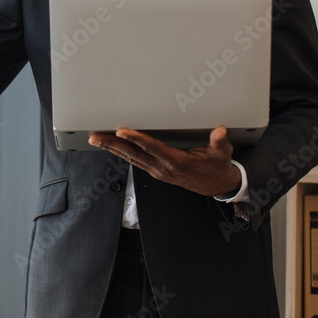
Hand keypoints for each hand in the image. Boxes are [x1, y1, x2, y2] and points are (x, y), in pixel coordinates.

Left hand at [88, 127, 240, 196]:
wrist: (216, 185)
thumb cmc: (217, 166)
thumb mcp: (222, 154)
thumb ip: (219, 142)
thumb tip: (219, 131)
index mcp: (177, 161)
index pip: (152, 148)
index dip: (136, 139)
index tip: (122, 131)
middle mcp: (162, 167)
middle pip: (133, 154)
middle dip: (112, 145)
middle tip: (95, 136)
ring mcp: (157, 170)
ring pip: (130, 158)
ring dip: (112, 149)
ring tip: (96, 139)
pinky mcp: (155, 171)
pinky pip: (135, 160)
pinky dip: (121, 152)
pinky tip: (111, 146)